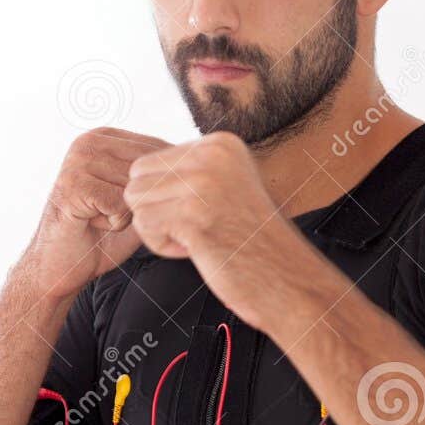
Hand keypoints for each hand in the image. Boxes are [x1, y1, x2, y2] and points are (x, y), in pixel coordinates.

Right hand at [21, 127, 170, 301]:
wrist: (61, 265)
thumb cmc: (101, 235)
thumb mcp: (136, 199)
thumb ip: (160, 178)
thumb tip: (204, 166)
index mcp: (106, 137)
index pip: (159, 149)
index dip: (165, 184)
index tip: (146, 206)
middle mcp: (90, 141)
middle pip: (149, 171)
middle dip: (143, 203)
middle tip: (115, 216)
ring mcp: (79, 160)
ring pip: (137, 189)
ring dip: (127, 215)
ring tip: (103, 219)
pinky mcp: (74, 184)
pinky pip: (121, 205)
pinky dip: (115, 224)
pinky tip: (94, 224)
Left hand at [124, 132, 291, 326]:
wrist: (287, 280)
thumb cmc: (252, 244)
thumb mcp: (224, 188)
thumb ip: (188, 174)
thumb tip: (136, 174)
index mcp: (220, 144)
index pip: (152, 162)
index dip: (166, 199)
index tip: (204, 215)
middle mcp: (210, 155)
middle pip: (138, 178)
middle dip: (157, 211)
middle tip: (196, 230)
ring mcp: (202, 182)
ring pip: (137, 202)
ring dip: (159, 229)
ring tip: (198, 239)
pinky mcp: (192, 213)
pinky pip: (144, 226)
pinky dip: (163, 246)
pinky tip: (197, 250)